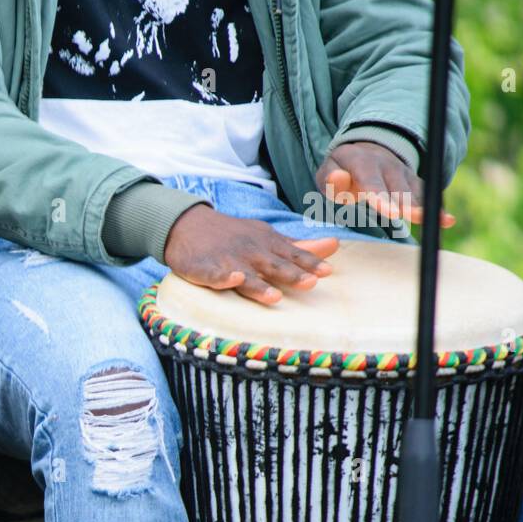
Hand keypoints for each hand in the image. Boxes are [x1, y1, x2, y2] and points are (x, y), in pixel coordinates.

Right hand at [163, 205, 339, 304]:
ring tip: (275, 296)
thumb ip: (298, 247)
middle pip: (273, 265)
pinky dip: (222, 277)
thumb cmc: (233, 236)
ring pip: (246, 274)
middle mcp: (250, 252)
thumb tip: (334, 245)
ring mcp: (226, 260)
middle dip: (291, 274)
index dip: (309, 264)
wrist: (187, 225)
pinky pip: (213, 274)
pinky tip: (231, 279)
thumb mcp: (266, 237)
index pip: (292, 255)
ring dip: (260, 285)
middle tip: (311, 283)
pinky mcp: (203, 268)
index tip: (327, 272)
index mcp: (266, 244)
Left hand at [316, 141, 454, 227]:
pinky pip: (426, 194)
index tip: (391, 212)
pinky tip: (446, 221)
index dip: (382, 197)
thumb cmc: (341, 169)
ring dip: (424, 206)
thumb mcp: (328, 170)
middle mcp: (386, 164)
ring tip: (436, 221)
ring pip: (415, 191)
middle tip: (414, 217)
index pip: (371, 180)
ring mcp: (402, 172)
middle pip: (398, 187)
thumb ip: (330, 178)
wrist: (363, 152)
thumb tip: (338, 178)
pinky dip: (435, 208)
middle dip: (407, 203)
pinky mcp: (413, 181)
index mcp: (361, 161)